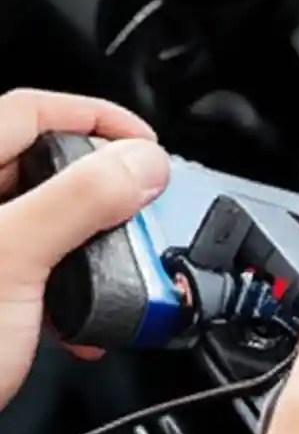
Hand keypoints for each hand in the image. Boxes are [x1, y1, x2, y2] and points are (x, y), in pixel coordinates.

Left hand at [0, 88, 165, 410]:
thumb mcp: (16, 258)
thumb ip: (81, 201)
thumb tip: (142, 162)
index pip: (29, 110)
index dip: (96, 116)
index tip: (147, 148)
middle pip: (46, 167)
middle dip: (105, 193)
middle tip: (143, 214)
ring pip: (50, 226)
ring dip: (96, 251)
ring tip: (122, 272)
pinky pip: (42, 276)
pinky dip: (74, 294)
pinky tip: (85, 324)